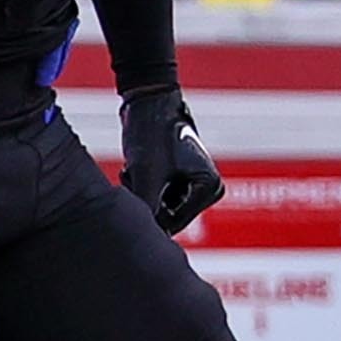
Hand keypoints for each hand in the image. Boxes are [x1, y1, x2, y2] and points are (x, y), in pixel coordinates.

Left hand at [119, 84, 223, 234]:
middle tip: (133, 176)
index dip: (146, 216)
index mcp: (210, 188)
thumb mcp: (147, 175)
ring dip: (139, 192)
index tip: (130, 195)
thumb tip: (144, 241)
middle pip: (165, 215)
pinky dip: (139, 185)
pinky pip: (152, 194)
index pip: (172, 223)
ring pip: (156, 205)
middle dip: (144, 200)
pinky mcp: (176, 177)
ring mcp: (192, 183)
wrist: (146, 100)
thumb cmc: (150, 133)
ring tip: (133, 170)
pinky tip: (133, 169)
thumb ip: (147, 209)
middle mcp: (206, 188)